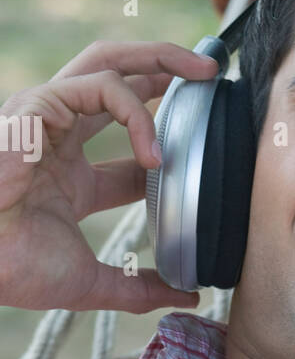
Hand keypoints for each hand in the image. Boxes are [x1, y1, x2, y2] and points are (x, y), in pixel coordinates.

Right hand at [0, 40, 218, 311]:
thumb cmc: (15, 269)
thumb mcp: (90, 281)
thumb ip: (138, 288)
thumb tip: (187, 298)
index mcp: (68, 173)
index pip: (127, 140)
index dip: (167, 134)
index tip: (207, 139)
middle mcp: (58, 136)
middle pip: (115, 78)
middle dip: (163, 65)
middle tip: (210, 72)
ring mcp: (47, 116)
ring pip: (107, 62)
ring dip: (159, 60)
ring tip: (203, 73)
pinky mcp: (38, 106)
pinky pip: (99, 86)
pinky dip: (136, 112)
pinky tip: (155, 154)